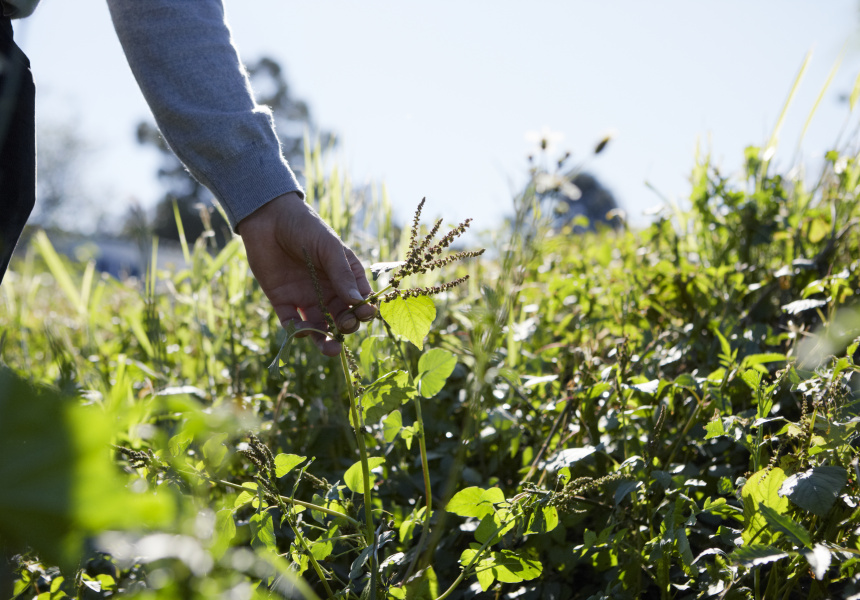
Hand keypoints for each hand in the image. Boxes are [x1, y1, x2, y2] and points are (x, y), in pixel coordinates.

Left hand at [237, 192, 376, 355]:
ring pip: (319, 327)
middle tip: (345, 326)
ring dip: (325, 340)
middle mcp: (327, 291)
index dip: (363, 310)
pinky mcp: (282, 302)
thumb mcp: (328, 247)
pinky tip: (301, 330)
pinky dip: (297, 331)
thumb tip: (357, 301)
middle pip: (341, 318)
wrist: (268, 218)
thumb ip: (341, 274)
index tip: (365, 313)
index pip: (358, 300)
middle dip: (346, 327)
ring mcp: (305, 298)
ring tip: (330, 350)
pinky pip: (292, 323)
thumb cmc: (305, 227)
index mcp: (344, 277)